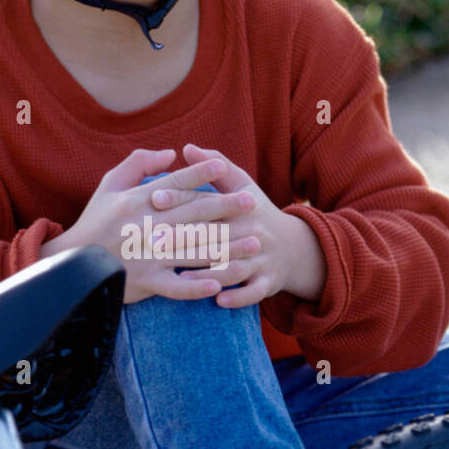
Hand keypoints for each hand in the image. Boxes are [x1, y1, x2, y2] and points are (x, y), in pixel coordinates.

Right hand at [63, 147, 251, 304]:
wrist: (70, 262)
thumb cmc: (95, 221)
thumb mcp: (109, 185)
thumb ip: (138, 164)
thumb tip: (170, 153)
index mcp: (138, 201)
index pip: (174, 184)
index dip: (199, 173)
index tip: (223, 166)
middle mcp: (146, 226)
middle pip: (193, 214)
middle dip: (226, 207)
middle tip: (252, 203)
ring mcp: (147, 256)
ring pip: (194, 250)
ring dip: (227, 247)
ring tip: (254, 243)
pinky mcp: (145, 282)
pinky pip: (175, 287)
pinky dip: (196, 286)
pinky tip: (219, 284)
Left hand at [146, 143, 314, 307]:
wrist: (295, 248)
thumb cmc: (256, 213)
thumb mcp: (242, 185)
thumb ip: (215, 166)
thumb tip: (187, 147)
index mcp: (242, 207)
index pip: (208, 201)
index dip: (181, 198)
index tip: (154, 198)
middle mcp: (252, 232)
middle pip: (217, 235)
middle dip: (186, 238)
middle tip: (155, 241)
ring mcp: (261, 259)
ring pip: (234, 266)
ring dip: (209, 272)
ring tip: (183, 275)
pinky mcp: (268, 282)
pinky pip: (254, 292)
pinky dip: (238, 297)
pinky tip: (218, 300)